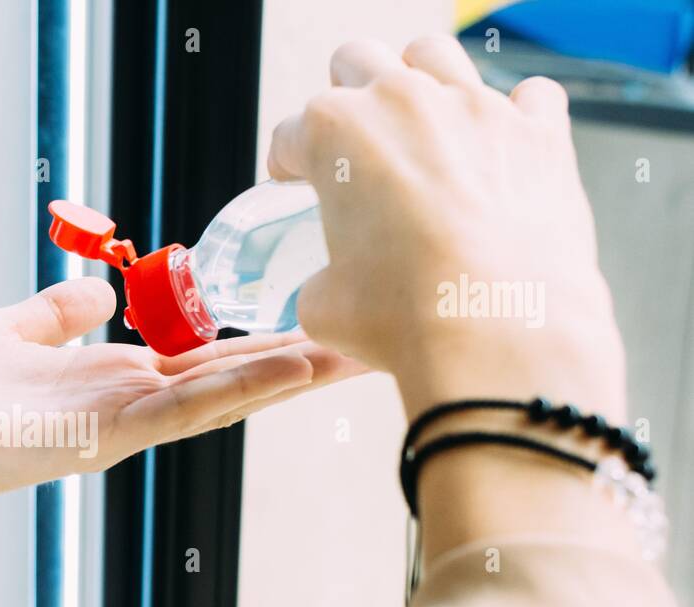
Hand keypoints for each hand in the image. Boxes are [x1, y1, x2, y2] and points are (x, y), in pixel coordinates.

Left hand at [0, 277, 360, 523]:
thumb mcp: (0, 329)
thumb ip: (52, 316)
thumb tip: (96, 294)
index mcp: (99, 379)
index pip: (191, 358)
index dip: (251, 342)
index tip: (309, 323)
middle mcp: (116, 404)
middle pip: (219, 378)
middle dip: (290, 362)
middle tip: (367, 345)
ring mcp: (110, 424)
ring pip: (215, 395)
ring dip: (283, 376)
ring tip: (353, 354)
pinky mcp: (94, 437)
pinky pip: (176, 410)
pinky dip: (234, 390)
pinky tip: (288, 371)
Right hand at [268, 35, 624, 420]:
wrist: (498, 334)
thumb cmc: (407, 318)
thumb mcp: (325, 306)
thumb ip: (321, 278)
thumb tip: (334, 285)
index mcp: (336, 135)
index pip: (292, 132)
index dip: (287, 160)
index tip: (294, 178)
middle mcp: (403, 103)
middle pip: (357, 61)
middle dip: (346, 94)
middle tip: (352, 139)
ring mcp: (477, 109)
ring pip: (435, 54)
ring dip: (420, 82)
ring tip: (421, 126)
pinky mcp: (538, 134)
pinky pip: (530, 97)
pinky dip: (515, 118)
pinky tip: (502, 150)